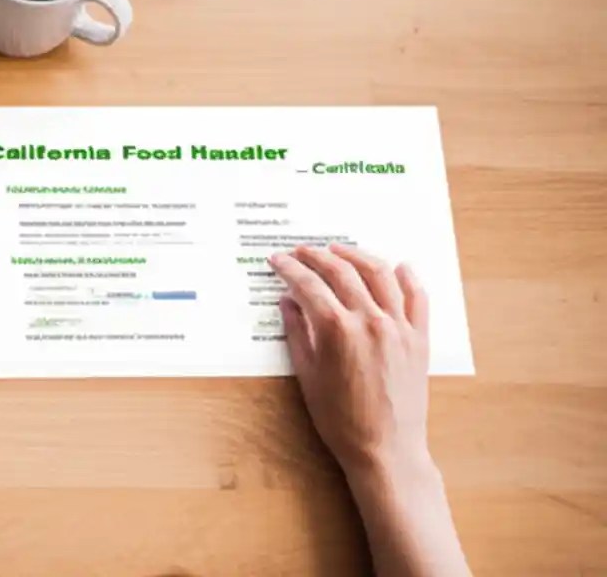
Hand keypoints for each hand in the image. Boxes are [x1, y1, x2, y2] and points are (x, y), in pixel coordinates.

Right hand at [272, 244, 469, 576]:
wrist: (385, 448)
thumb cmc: (341, 420)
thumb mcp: (307, 376)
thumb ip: (297, 333)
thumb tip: (288, 302)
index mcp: (337, 330)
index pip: (309, 285)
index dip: (290, 269)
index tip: (278, 261)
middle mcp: (370, 321)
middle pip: (342, 272)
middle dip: (317, 256)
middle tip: (302, 251)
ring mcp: (399, 327)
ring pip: (380, 274)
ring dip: (357, 256)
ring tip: (339, 250)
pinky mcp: (419, 337)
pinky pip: (418, 296)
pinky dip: (408, 277)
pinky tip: (398, 267)